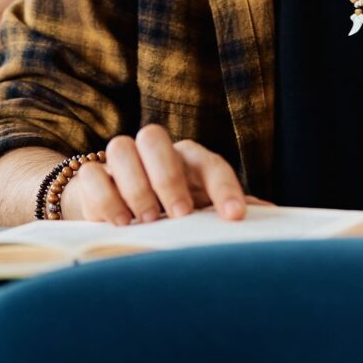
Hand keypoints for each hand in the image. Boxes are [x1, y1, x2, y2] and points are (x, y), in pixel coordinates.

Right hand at [61, 123, 247, 225]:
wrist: (117, 211)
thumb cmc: (171, 212)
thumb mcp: (201, 213)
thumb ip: (227, 211)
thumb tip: (271, 215)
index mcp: (189, 161)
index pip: (210, 163)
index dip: (224, 188)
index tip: (234, 217)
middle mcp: (154, 153)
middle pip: (155, 137)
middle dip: (168, 176)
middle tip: (178, 214)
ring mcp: (120, 162)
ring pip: (121, 147)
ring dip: (135, 185)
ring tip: (145, 220)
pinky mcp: (91, 177)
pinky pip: (91, 174)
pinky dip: (105, 198)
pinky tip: (120, 224)